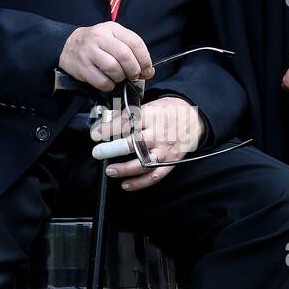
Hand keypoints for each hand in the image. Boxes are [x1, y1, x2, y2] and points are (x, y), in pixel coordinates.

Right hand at [59, 22, 154, 91]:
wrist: (67, 45)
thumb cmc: (96, 44)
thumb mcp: (113, 38)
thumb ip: (131, 52)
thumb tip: (148, 71)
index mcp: (112, 28)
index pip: (135, 42)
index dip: (145, 59)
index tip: (147, 70)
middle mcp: (100, 37)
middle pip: (124, 55)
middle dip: (133, 70)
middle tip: (133, 75)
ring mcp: (89, 52)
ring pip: (113, 68)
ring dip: (120, 77)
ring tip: (118, 77)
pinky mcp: (82, 66)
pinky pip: (101, 81)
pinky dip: (109, 85)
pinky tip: (108, 82)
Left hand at [90, 96, 204, 190]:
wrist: (194, 118)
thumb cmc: (168, 111)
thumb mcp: (149, 105)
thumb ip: (128, 115)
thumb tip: (105, 123)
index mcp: (151, 115)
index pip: (126, 122)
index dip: (108, 129)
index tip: (95, 134)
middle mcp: (158, 133)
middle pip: (134, 143)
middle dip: (113, 149)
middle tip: (98, 153)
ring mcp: (164, 150)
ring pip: (144, 162)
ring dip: (125, 169)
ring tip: (110, 171)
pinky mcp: (170, 162)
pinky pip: (154, 176)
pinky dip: (140, 183)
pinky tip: (126, 184)